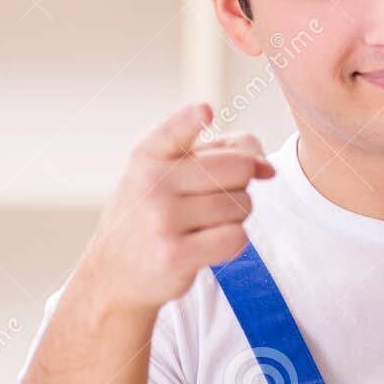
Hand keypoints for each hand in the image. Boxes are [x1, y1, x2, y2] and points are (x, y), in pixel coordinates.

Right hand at [79, 102, 273, 316]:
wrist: (115, 272)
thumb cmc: (156, 213)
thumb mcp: (172, 173)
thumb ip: (225, 151)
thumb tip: (267, 169)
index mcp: (149, 156)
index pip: (175, 130)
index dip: (192, 119)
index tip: (204, 111)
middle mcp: (152, 183)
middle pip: (238, 168)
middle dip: (240, 184)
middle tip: (214, 199)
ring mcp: (162, 220)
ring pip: (241, 205)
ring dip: (235, 216)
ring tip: (203, 224)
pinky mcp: (176, 256)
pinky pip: (236, 238)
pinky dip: (232, 241)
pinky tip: (207, 244)